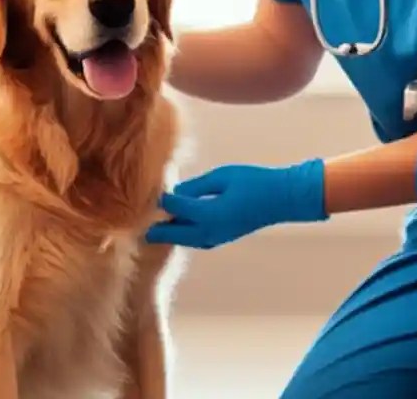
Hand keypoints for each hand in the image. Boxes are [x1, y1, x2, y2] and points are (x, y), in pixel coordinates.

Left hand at [144, 159, 326, 248]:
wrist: (280, 199)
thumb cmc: (253, 182)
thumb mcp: (221, 177)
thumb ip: (195, 187)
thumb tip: (175, 193)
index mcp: (208, 214)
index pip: (174, 207)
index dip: (160, 199)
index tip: (146, 193)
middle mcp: (209, 231)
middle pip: (172, 231)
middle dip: (155, 226)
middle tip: (136, 223)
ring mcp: (216, 237)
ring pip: (183, 239)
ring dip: (168, 232)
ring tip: (150, 227)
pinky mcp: (221, 238)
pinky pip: (195, 240)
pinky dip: (182, 234)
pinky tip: (176, 227)